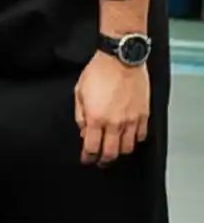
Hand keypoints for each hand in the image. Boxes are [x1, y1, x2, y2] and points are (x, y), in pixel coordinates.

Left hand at [73, 50, 149, 166]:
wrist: (121, 60)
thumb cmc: (98, 72)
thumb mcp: (79, 92)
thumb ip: (81, 115)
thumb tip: (84, 132)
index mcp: (96, 118)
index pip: (92, 147)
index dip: (88, 157)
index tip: (86, 160)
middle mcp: (115, 123)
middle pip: (111, 153)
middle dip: (104, 161)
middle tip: (100, 162)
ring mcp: (131, 120)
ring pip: (128, 148)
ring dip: (119, 152)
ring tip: (114, 151)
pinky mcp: (144, 115)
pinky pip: (141, 136)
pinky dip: (134, 140)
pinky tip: (128, 138)